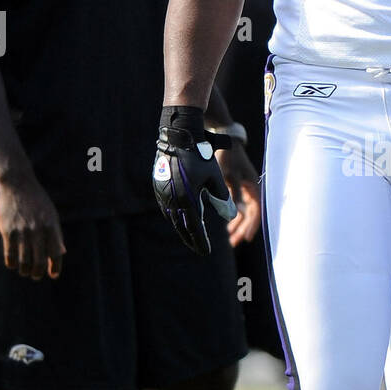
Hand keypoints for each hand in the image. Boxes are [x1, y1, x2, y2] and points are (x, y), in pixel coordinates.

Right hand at [0, 174, 65, 280]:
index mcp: (51, 227)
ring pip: (24, 261)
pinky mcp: (8, 231)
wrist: (18, 185)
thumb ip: (56, 235)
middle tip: (36, 275)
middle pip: (39, 261)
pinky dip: (12, 264)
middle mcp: (38, 231)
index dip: (55, 267)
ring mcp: (22, 232)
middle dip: (38, 273)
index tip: (53, 274)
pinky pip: (10, 255)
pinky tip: (13, 264)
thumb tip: (61, 253)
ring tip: (25, 271)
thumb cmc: (37, 201)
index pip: (56, 254)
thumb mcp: (52, 216)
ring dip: (25, 270)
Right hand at [153, 107, 236, 255]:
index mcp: (186, 200)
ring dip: (182, 226)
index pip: (194, 228)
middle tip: (198, 248)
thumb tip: (232, 217)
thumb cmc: (200, 156)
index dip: (200, 242)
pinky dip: (175, 214)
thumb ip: (223, 199)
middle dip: (190, 238)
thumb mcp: (215, 178)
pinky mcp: (158, 186)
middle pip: (181, 226)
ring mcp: (162, 193)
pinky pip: (166, 206)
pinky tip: (181, 216)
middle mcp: (171, 200)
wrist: (178, 137)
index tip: (206, 252)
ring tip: (190, 234)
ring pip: (172, 217)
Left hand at [216, 143, 261, 244]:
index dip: (252, 226)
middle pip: (251, 215)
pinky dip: (235, 216)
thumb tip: (237, 213)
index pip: (257, 212)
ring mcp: (247, 190)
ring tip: (231, 239)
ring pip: (245, 212)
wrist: (225, 141)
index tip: (246, 238)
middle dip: (243, 229)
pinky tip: (228, 226)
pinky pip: (240, 206)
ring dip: (239, 225)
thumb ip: (234, 194)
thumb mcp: (230, 176)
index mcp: (255, 188)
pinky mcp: (240, 188)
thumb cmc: (229, 158)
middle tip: (234, 243)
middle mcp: (253, 191)